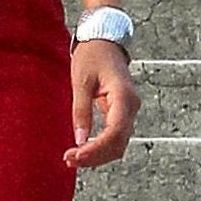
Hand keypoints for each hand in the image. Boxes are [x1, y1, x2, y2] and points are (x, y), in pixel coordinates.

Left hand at [66, 44, 136, 171]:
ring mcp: (129, 110)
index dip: (96, 149)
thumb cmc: (93, 55)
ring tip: (73, 158)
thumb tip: (79, 140)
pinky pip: (115, 136)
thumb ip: (81, 111)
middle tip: (69, 160)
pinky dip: (101, 147)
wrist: (104, 40)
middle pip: (118, 143)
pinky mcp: (122, 112)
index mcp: (123, 96)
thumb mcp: (81, 82)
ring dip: (98, 155)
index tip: (76, 155)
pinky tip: (84, 150)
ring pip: (118, 144)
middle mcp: (131, 106)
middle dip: (95, 156)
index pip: (114, 132)